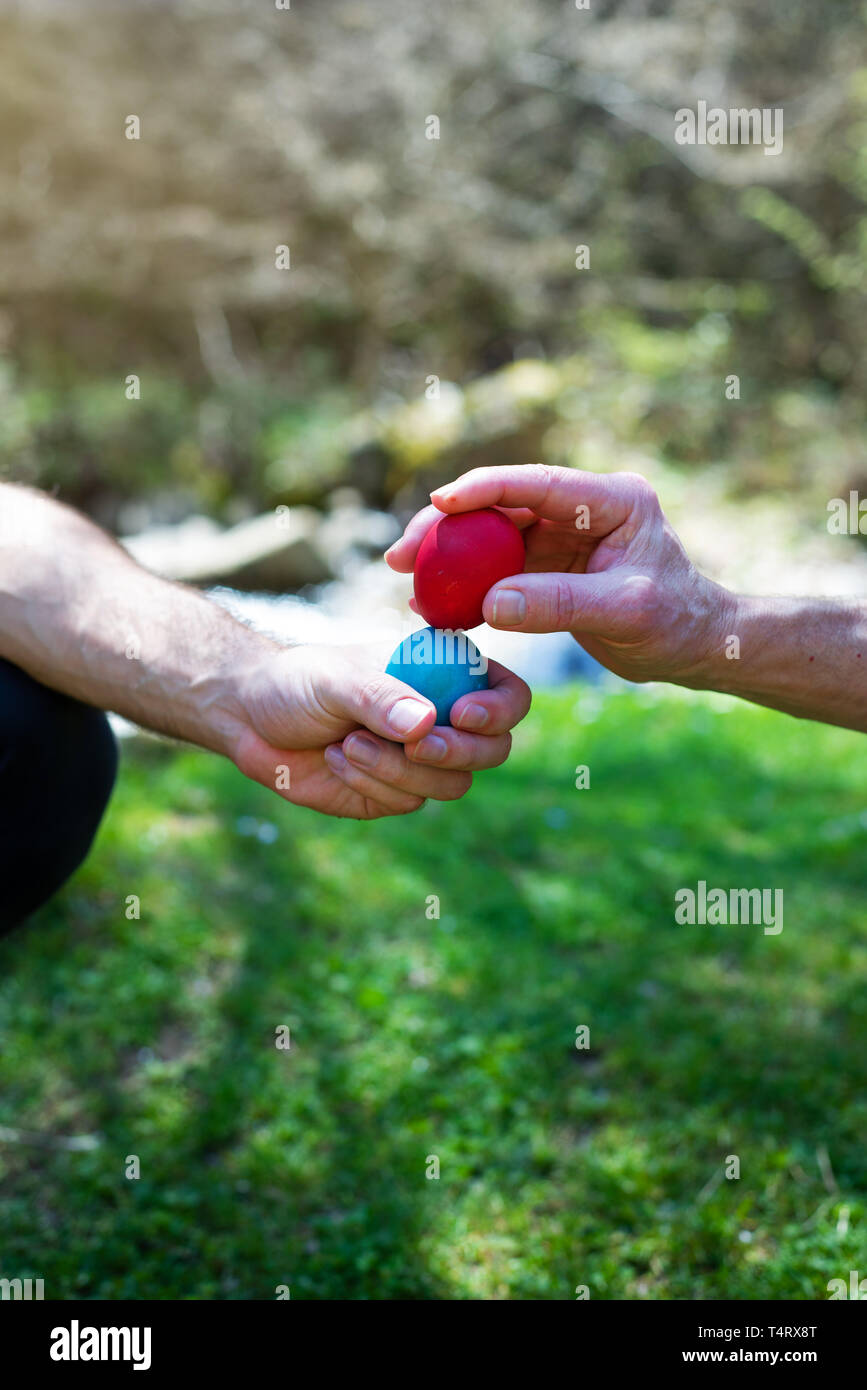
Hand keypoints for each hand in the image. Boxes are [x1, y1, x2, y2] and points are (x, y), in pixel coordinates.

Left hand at [228, 642, 530, 819]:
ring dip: (399, 768)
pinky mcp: (395, 794)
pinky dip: (372, 783)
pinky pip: (408, 802)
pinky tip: (336, 759)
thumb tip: (425, 722)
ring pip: (452, 783)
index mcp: (445, 674)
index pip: (507, 693)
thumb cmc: (298, 681)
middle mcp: (443, 718)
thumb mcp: (335, 678)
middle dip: (457, 751)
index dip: (499, 709)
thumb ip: (378, 695)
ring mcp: (422, 760)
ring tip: (347, 744)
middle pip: (494, 749)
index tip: (462, 713)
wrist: (250, 719)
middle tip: (415, 744)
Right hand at [387, 463, 734, 686]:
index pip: (538, 483)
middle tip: (400, 555)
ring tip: (405, 582)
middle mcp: (585, 506)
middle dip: (447, 527)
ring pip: (492, 536)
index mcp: (613, 498)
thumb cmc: (675, 623)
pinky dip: (467, 585)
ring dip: (449, 558)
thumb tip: (489, 603)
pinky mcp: (550, 564)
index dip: (483, 488)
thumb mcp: (625, 613)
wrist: (692, 646)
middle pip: (501, 506)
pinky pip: (497, 568)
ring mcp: (565, 533)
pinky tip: (434, 606)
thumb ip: (558, 604)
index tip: (439, 503)